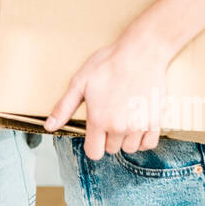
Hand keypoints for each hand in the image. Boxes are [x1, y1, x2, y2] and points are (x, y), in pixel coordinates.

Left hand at [42, 27, 174, 160]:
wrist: (140, 53)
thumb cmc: (109, 64)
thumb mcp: (80, 82)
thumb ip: (64, 107)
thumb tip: (49, 126)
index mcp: (98, 120)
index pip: (94, 152)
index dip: (92, 143)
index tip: (95, 131)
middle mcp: (119, 128)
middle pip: (111, 149)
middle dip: (108, 138)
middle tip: (110, 115)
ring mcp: (139, 126)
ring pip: (130, 148)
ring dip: (126, 138)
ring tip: (124, 117)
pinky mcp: (155, 121)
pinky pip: (149, 144)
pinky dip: (143, 138)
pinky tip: (138, 123)